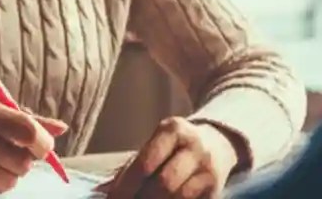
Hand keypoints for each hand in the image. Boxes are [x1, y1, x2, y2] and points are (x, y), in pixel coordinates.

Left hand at [100, 117, 240, 197]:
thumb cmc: (174, 148)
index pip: (146, 163)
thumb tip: (103, 191)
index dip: (126, 187)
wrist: (218, 143)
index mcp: (173, 130)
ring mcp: (209, 169)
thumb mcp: (156, 145)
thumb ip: (131, 167)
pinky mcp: (217, 190)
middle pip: (164, 183)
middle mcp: (195, 146)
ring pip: (179, 197)